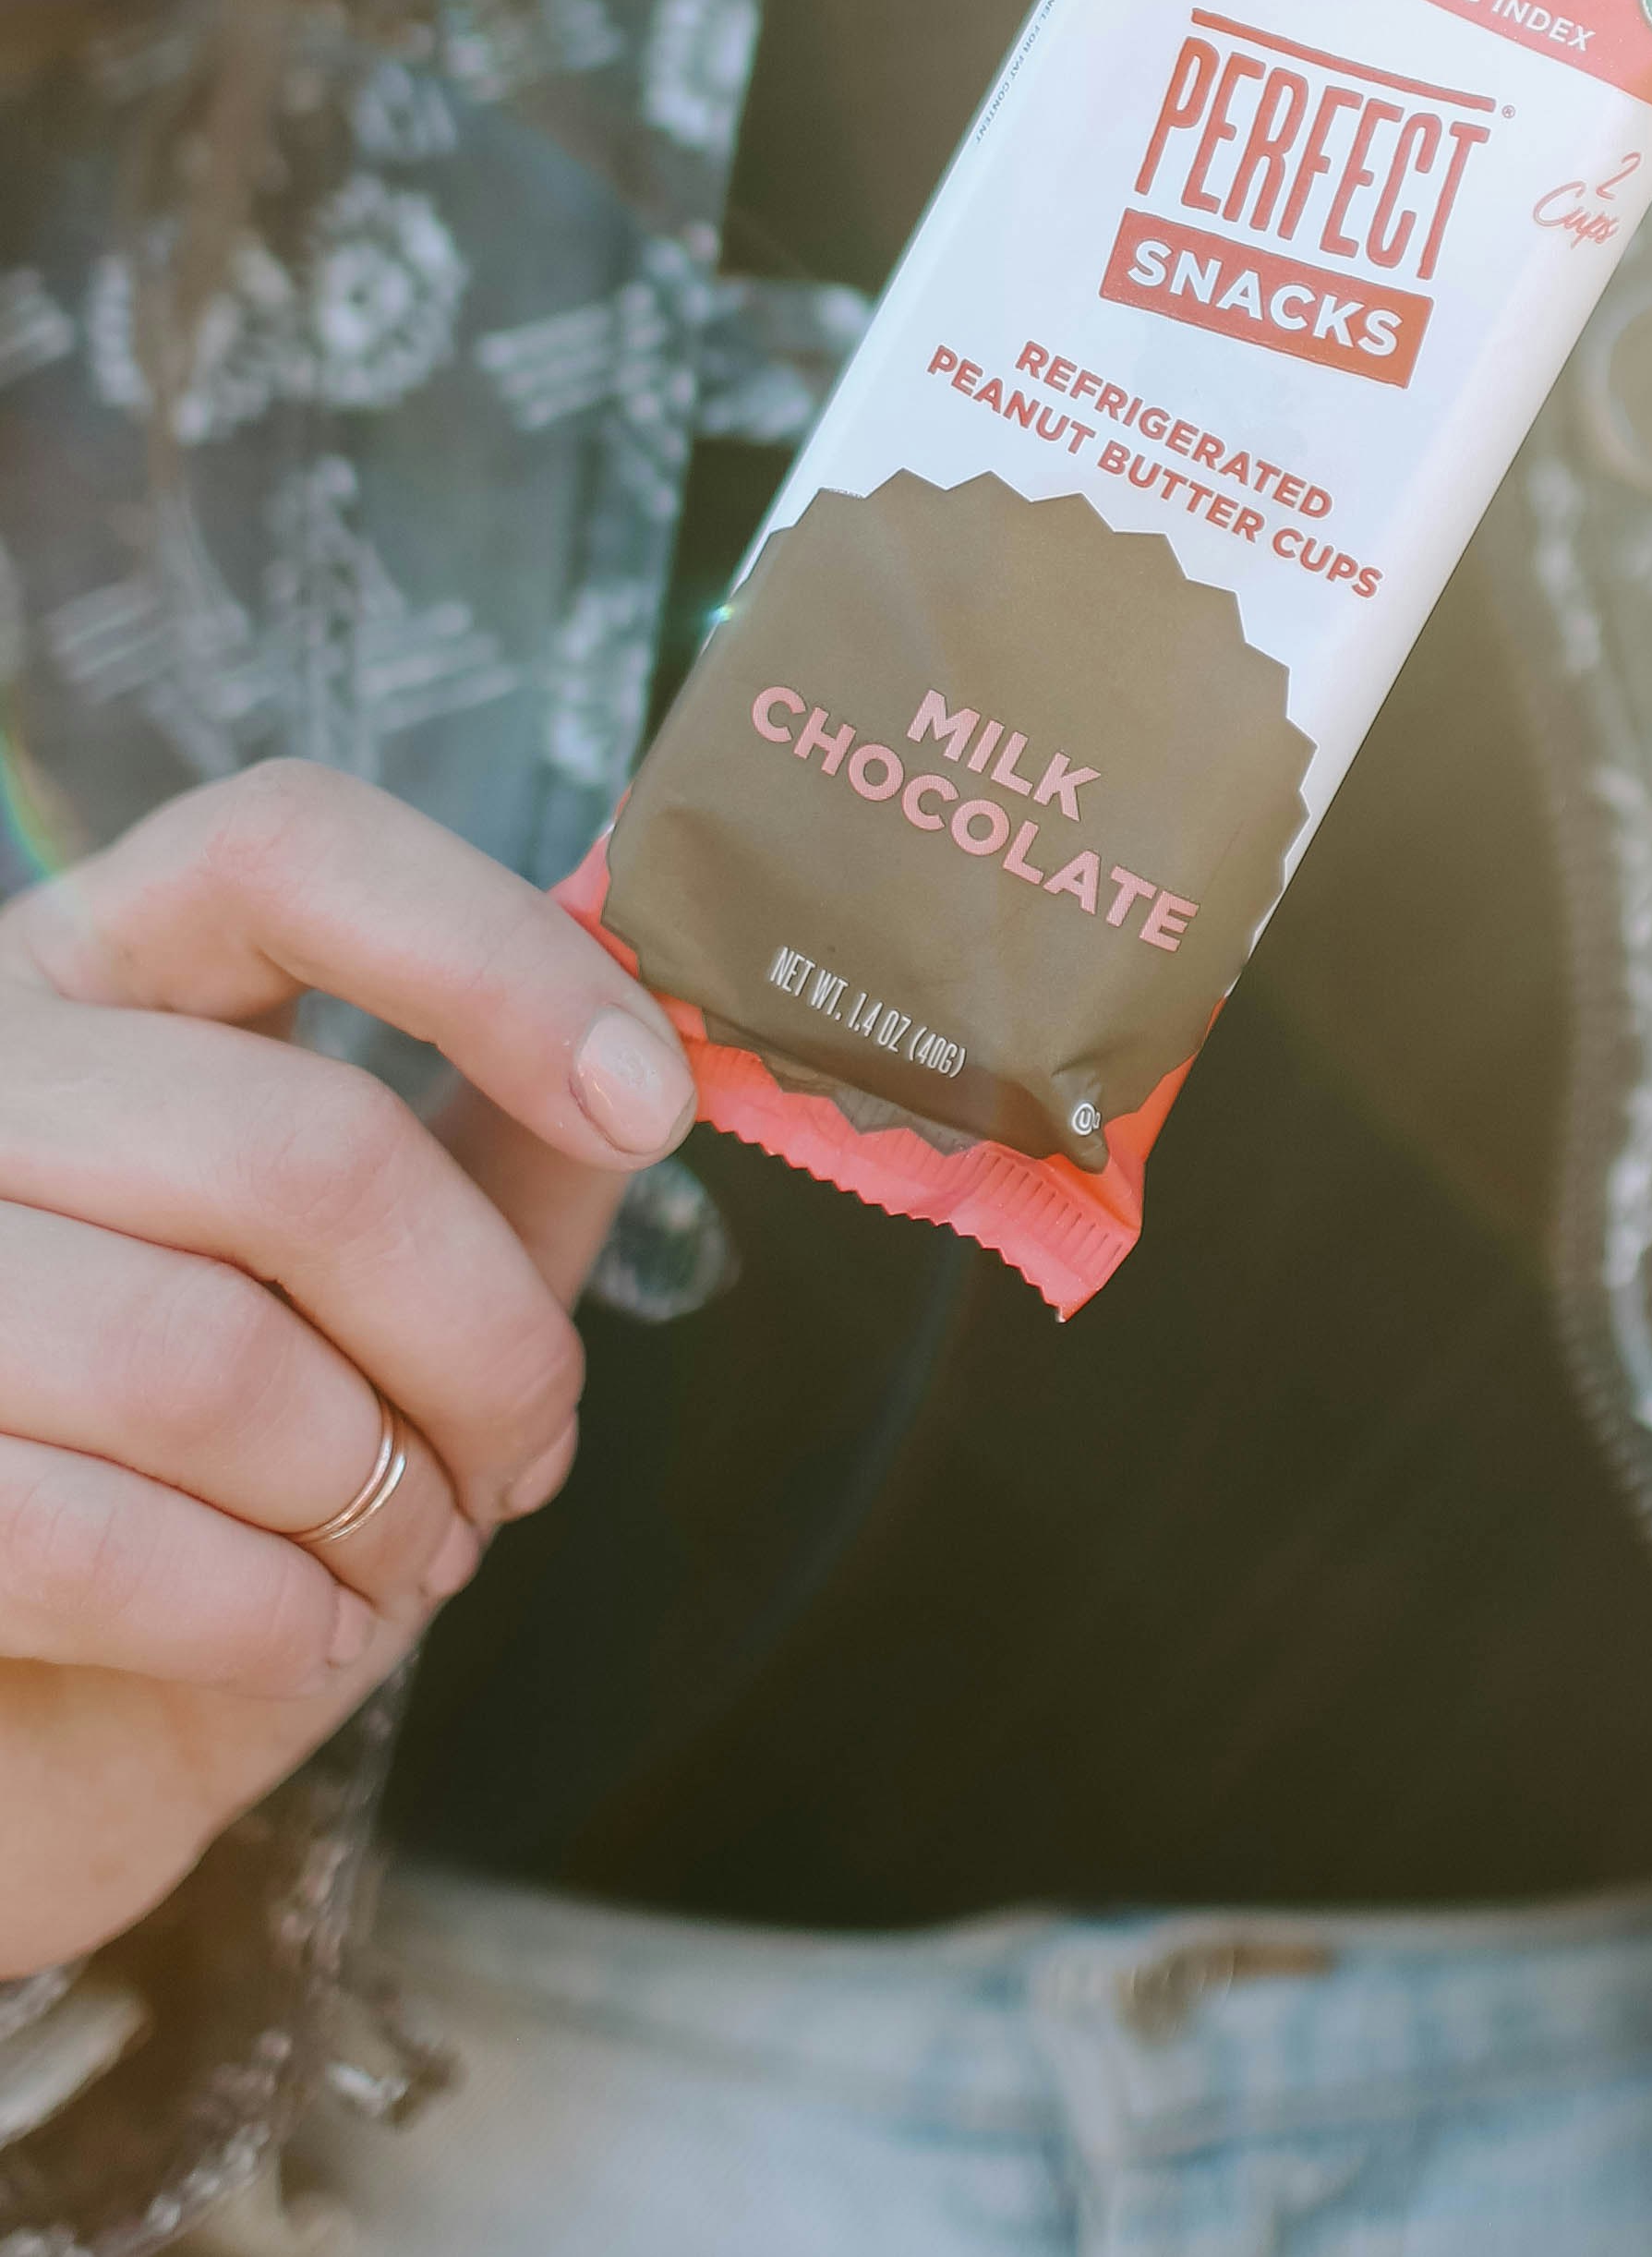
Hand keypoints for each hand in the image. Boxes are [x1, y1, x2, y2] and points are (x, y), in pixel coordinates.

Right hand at [0, 760, 694, 1969]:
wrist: (33, 1725)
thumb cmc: (210, 1486)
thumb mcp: (379, 1289)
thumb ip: (501, 1153)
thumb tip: (663, 1029)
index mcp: (94, 971)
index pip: (288, 851)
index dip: (494, 955)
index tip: (650, 1101)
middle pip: (303, 1144)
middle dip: (482, 1338)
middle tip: (525, 1448)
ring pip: (208, 1357)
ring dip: (374, 1495)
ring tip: (403, 1549)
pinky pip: (99, 1535)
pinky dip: (257, 1612)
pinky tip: (294, 1629)